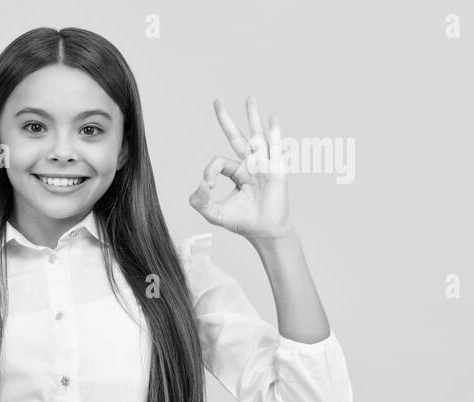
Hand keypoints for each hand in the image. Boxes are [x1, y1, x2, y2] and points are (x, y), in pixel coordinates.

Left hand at [189, 97, 293, 242]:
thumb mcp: (213, 212)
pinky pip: (274, 147)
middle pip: (236, 137)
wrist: (264, 231)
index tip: (206, 186)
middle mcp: (250, 165)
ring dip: (252, 117)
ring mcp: (264, 165)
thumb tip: (198, 186)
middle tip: (216, 100)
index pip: (218, 162)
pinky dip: (273, 132)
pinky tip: (272, 118)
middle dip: (226, 119)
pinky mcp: (276, 170)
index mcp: (236, 172)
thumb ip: (200, 200)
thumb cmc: (242, 222)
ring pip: (256, 136)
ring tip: (249, 98)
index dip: (208, 172)